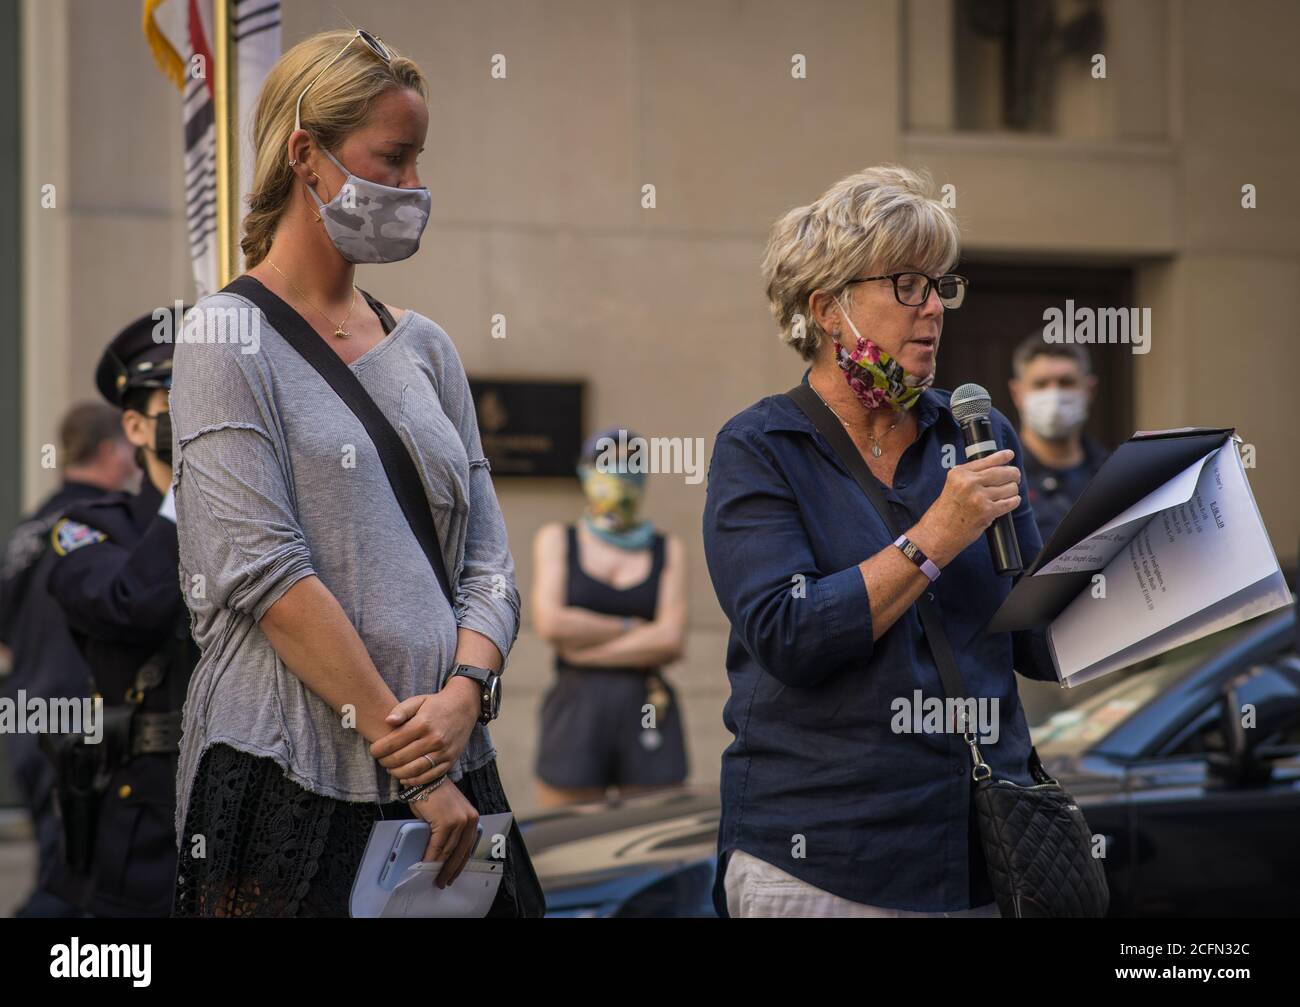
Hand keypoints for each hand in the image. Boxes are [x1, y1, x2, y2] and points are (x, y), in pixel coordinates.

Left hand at [370, 676, 480, 786]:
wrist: (464, 707)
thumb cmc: (436, 704)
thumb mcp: (418, 700)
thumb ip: (401, 710)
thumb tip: (387, 721)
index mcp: (423, 723)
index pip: (393, 742)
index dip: (379, 749)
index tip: (373, 750)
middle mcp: (434, 739)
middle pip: (401, 758)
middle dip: (385, 761)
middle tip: (380, 760)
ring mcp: (443, 752)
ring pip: (413, 770)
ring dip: (397, 773)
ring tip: (390, 768)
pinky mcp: (450, 761)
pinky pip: (429, 777)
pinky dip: (414, 780)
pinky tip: (404, 777)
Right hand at [407, 780, 478, 886]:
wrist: (425, 779)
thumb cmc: (433, 796)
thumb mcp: (448, 814)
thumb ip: (451, 831)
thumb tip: (443, 854)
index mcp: (473, 818)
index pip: (468, 847)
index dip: (460, 864)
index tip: (453, 876)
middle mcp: (470, 820)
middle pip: (460, 852)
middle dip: (451, 870)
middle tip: (443, 882)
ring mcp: (459, 821)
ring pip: (448, 852)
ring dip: (440, 867)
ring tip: (433, 877)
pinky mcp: (446, 822)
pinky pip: (438, 846)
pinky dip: (431, 857)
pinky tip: (425, 864)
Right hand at [912, 449, 1020, 565]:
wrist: (938, 533)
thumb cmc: (946, 511)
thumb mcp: (953, 486)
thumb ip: (970, 476)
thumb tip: (996, 468)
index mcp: (959, 473)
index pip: (987, 460)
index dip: (1002, 457)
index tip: (1010, 454)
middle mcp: (968, 482)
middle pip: (1003, 472)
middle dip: (1013, 475)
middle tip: (1015, 478)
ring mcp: (978, 497)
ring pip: (1009, 488)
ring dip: (1013, 491)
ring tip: (1009, 493)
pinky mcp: (987, 511)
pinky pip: (1010, 502)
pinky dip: (1013, 501)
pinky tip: (1012, 501)